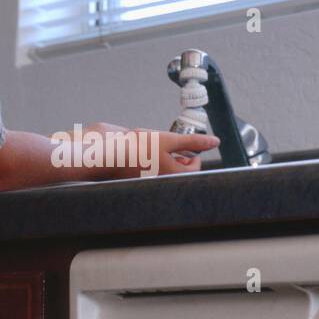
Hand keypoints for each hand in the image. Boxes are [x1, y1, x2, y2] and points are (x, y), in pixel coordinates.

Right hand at [83, 121, 219, 178]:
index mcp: (173, 175)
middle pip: (178, 165)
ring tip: (149, 140)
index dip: (194, 152)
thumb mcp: (168, 139)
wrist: (104, 153)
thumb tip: (215, 142)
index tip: (187, 143)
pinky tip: (136, 143)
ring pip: (163, 161)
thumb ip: (193, 141)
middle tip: (167, 141)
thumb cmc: (135, 149)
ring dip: (159, 148)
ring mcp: (149, 177)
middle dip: (174, 150)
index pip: (194, 167)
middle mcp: (162, 179)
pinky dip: (146, 151)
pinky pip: (148, 162)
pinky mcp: (136, 172)